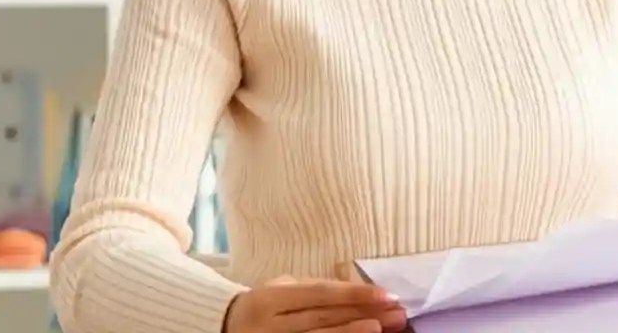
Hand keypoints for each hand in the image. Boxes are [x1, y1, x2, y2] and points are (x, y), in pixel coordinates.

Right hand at [224, 276, 407, 331]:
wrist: (220, 329)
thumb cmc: (261, 306)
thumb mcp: (279, 290)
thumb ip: (312, 289)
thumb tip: (356, 290)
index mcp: (269, 299)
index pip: (320, 295)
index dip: (354, 294)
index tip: (386, 295)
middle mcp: (269, 326)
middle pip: (324, 319)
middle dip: (363, 314)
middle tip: (396, 312)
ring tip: (381, 328)